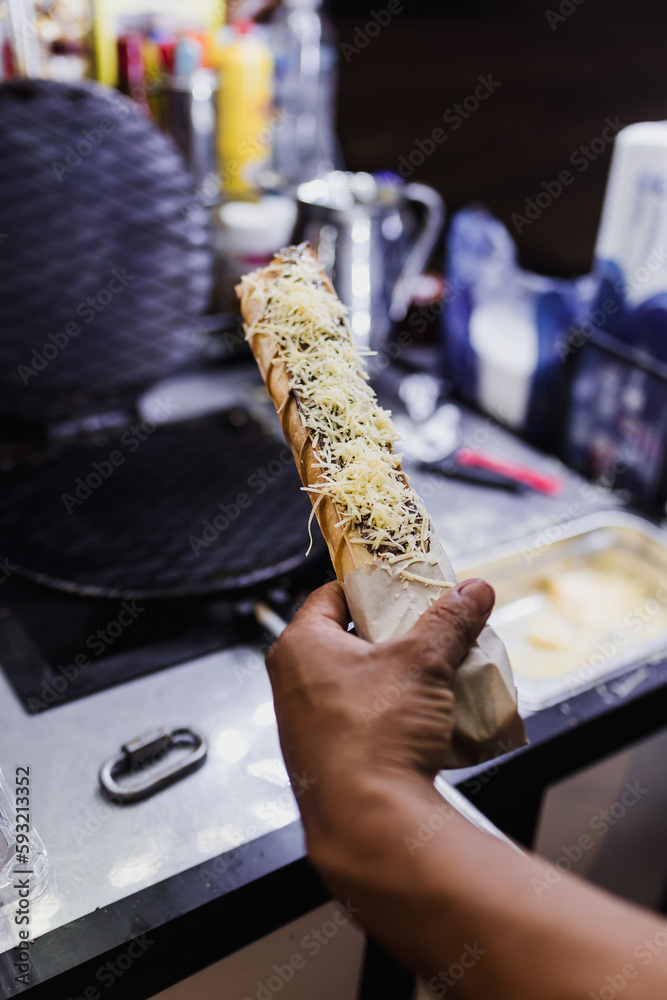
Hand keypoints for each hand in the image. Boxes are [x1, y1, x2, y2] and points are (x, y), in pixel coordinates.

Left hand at [266, 578, 494, 800]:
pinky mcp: (325, 757)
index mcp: (300, 646)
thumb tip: (474, 591)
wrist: (368, 824)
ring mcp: (306, 724)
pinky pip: (359, 719)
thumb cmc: (375, 735)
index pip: (332, 594)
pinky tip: (423, 717)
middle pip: (348, 637)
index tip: (403, 585)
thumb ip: (449, 621)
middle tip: (429, 629)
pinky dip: (388, 711)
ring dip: (394, 675)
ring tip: (434, 673)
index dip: (371, 585)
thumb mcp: (422, 663)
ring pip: (356, 681)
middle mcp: (292, 682)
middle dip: (392, 634)